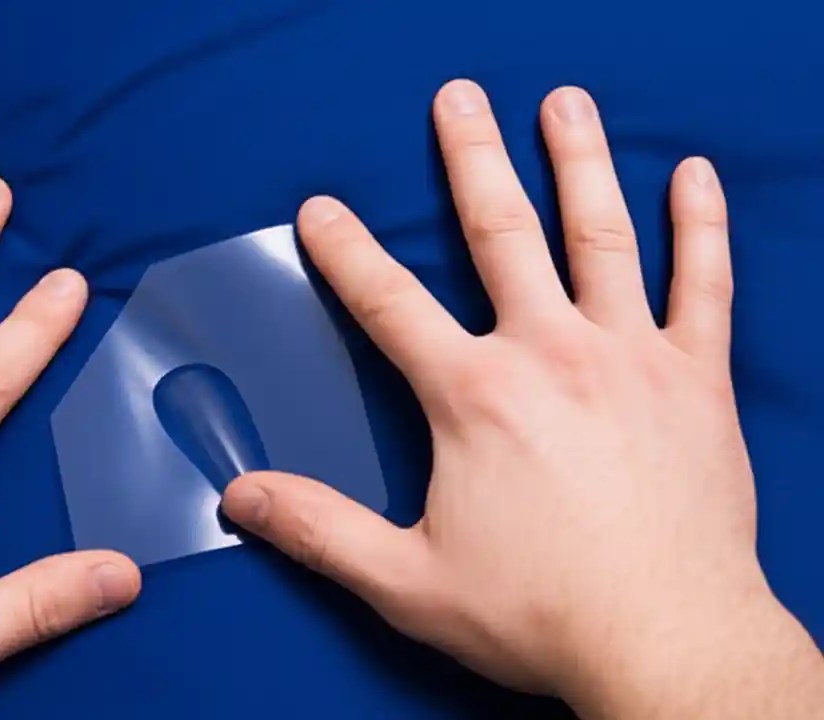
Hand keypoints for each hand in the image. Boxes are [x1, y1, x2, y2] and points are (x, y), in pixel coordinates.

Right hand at [222, 81, 823, 716]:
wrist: (669, 645)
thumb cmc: (539, 614)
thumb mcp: (407, 582)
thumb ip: (319, 530)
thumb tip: (239, 497)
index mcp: (473, 396)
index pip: (389, 302)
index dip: (346, 250)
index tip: (321, 206)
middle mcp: (550, 355)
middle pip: (502, 233)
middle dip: (472, 158)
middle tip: (458, 96)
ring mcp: (629, 358)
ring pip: (600, 237)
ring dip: (579, 162)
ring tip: (564, 101)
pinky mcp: (694, 380)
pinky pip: (703, 287)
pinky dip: (700, 228)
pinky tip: (695, 176)